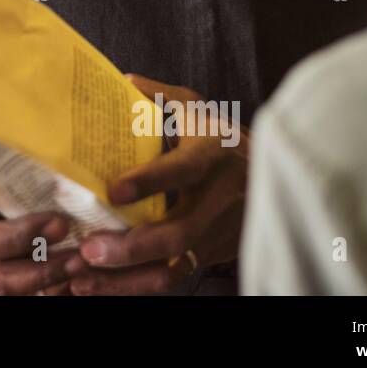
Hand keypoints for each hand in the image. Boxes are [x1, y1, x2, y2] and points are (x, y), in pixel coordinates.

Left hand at [69, 75, 249, 294]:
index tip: (115, 190)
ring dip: (129, 276)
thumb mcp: (202, 112)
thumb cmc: (226, 141)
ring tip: (86, 278)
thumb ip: (164, 97)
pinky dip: (137, 286)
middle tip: (90, 249)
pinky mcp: (213, 254)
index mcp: (213, 155)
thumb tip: (125, 80)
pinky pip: (174, 275)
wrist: (280, 176)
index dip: (150, 181)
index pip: (183, 170)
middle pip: (179, 231)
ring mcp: (218, 232)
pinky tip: (100, 287)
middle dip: (132, 245)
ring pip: (175, 263)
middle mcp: (219, 198)